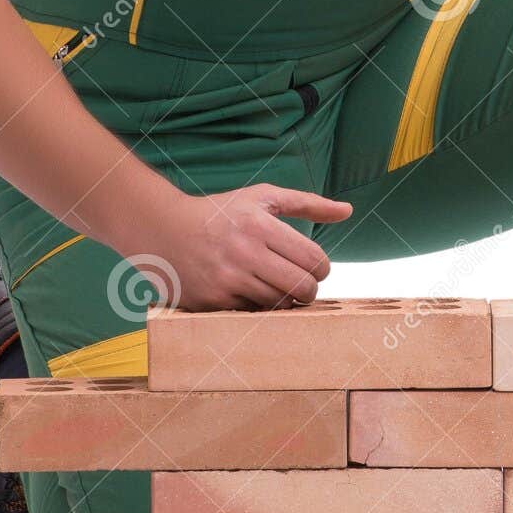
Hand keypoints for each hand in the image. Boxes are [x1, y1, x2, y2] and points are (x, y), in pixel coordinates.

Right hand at [141, 182, 353, 311]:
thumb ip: (308, 203)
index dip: (323, 268)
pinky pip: (253, 315)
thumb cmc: (222, 212)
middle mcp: (243, 252)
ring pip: (279, 305)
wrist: (164, 230)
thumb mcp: (263, 197)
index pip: (313, 259)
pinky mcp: (211, 302)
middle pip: (301, 287)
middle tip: (303, 284)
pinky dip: (259, 308)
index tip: (316, 267)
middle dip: (310, 289)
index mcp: (260, 225)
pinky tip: (253, 293)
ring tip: (279, 287)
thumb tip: (348, 211)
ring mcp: (226, 280)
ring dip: (286, 300)